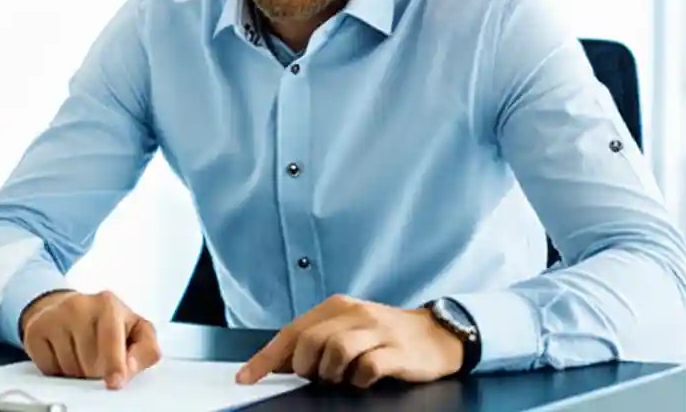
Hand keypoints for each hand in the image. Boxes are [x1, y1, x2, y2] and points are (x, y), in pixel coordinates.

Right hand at [20, 290, 161, 388]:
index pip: (110, 339)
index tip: (115, 381)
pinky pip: (49, 369)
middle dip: (97, 372)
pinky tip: (63, 353)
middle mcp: (79, 305)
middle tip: (99, 360)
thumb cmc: (108, 323)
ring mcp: (54, 317)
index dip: (114, 364)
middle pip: (90, 362)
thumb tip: (131, 368)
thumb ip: (146, 349)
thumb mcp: (136, 330)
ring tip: (81, 354)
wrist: (68, 308)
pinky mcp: (35, 330)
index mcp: (108, 304)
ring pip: (69, 369)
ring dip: (78, 372)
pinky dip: (58, 370)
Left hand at [236, 295, 463, 388]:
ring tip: (341, 378)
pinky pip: (368, 366)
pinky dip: (359, 379)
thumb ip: (314, 341)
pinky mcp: (398, 351)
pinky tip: (364, 379)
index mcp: (336, 306)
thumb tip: (275, 364)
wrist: (438, 333)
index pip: (291, 331)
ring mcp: (378, 330)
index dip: (266, 357)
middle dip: (304, 367)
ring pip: (336, 351)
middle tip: (316, 377)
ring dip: (331, 374)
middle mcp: (355, 313)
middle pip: (310, 341)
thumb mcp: (347, 329)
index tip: (247, 378)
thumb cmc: (385, 333)